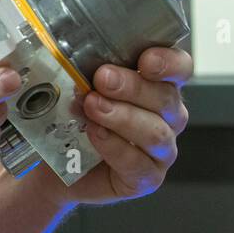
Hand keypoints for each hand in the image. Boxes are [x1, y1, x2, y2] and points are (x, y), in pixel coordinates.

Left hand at [56, 47, 191, 205]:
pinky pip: (139, 164)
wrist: (54, 165)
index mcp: (156, 87)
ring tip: (93, 106)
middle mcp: (165, 118)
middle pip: (165, 98)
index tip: (146, 60)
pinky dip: (115, 147)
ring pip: (155, 132)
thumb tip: (74, 54)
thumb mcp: (75, 88)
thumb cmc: (70, 121)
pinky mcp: (146, 178)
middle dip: (133, 87)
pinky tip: (95, 134)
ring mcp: (160, 150)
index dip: (169, 63)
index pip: (179, 69)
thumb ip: (85, 71)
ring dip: (122, 117)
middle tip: (103, 79)